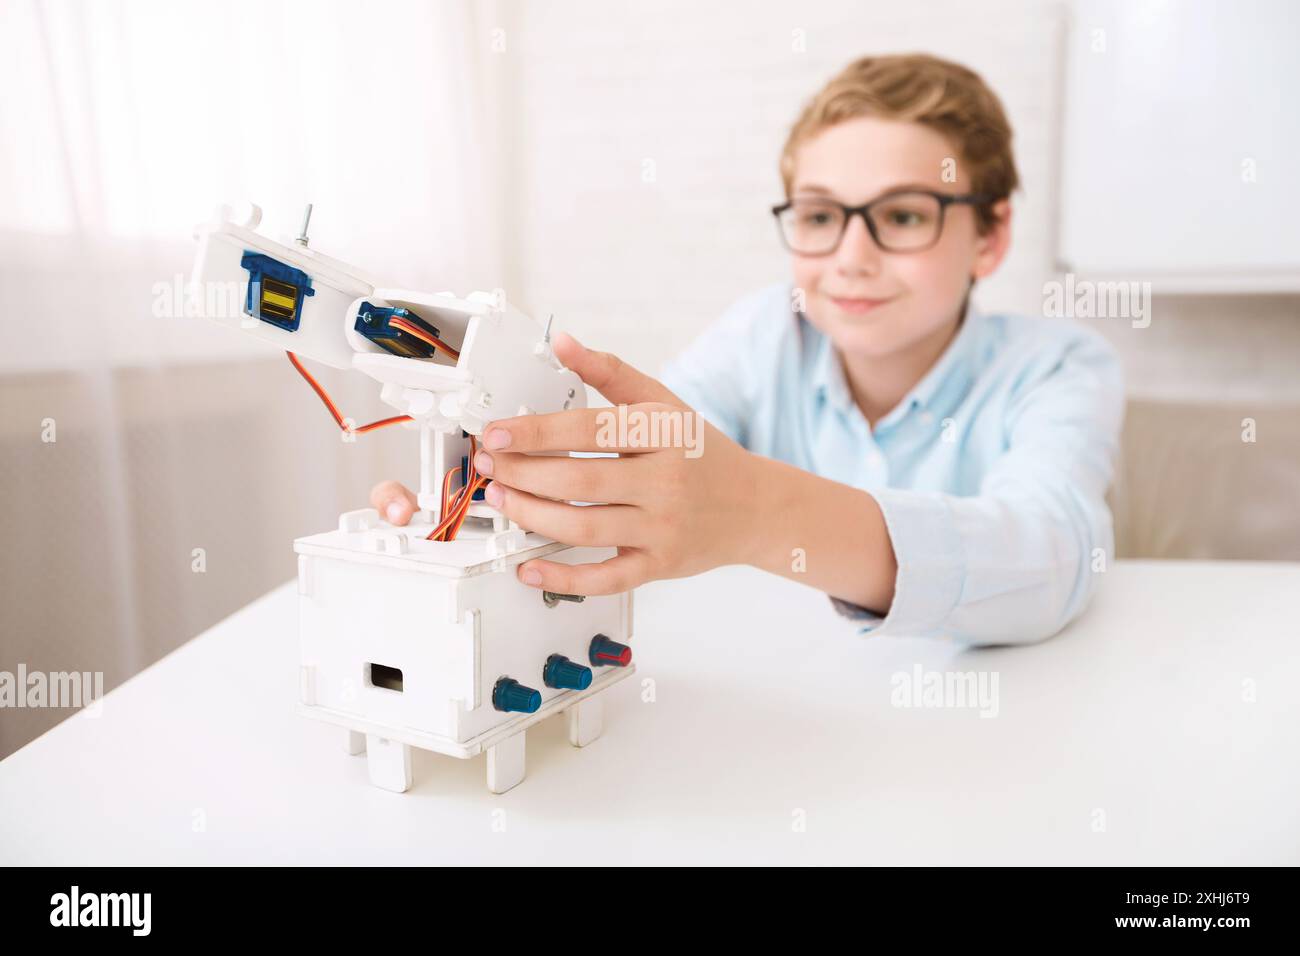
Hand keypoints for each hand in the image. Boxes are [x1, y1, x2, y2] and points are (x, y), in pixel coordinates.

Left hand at [369, 332, 764, 594]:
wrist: (755, 507)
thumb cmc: (701, 452)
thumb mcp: (664, 402)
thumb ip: (610, 373)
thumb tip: (561, 343)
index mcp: (664, 433)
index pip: (590, 430)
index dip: (537, 432)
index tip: (497, 434)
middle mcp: (665, 481)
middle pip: (579, 480)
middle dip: (523, 474)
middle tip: (488, 467)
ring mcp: (662, 528)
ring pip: (584, 527)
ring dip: (532, 516)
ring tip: (501, 499)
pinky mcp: (659, 565)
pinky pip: (605, 577)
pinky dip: (562, 577)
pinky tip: (528, 568)